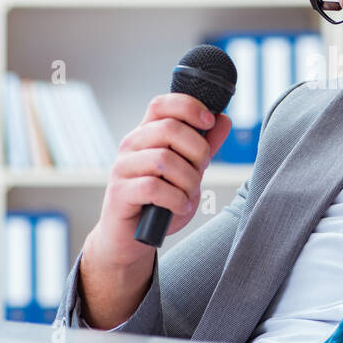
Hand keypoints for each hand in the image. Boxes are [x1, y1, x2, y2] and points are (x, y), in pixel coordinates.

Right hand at [89, 92, 233, 265]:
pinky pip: (154, 187)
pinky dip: (176, 199)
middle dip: (197, 151)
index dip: (188, 107)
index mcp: (146, 134)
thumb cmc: (159, 202)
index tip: (209, 123)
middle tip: (201, 171)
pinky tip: (179, 207)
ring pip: (163, 159)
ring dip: (188, 180)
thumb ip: (204, 146)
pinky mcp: (119, 193)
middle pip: (169, 129)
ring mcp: (122, 168)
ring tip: (189, 194)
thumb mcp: (187, 171)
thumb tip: (223, 119)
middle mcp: (131, 146)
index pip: (161, 103)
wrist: (131, 238)